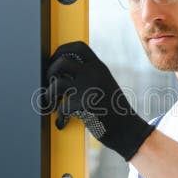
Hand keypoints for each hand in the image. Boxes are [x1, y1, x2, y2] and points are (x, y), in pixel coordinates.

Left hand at [45, 41, 154, 160]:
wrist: (128, 129)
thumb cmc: (113, 110)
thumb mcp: (104, 85)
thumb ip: (88, 76)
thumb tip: (61, 73)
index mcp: (99, 68)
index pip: (78, 47)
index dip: (61, 51)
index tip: (54, 61)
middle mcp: (94, 75)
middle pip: (62, 62)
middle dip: (50, 72)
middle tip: (50, 84)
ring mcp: (89, 89)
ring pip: (57, 84)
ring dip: (49, 95)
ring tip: (52, 104)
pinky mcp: (85, 106)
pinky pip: (62, 108)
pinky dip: (59, 118)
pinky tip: (62, 122)